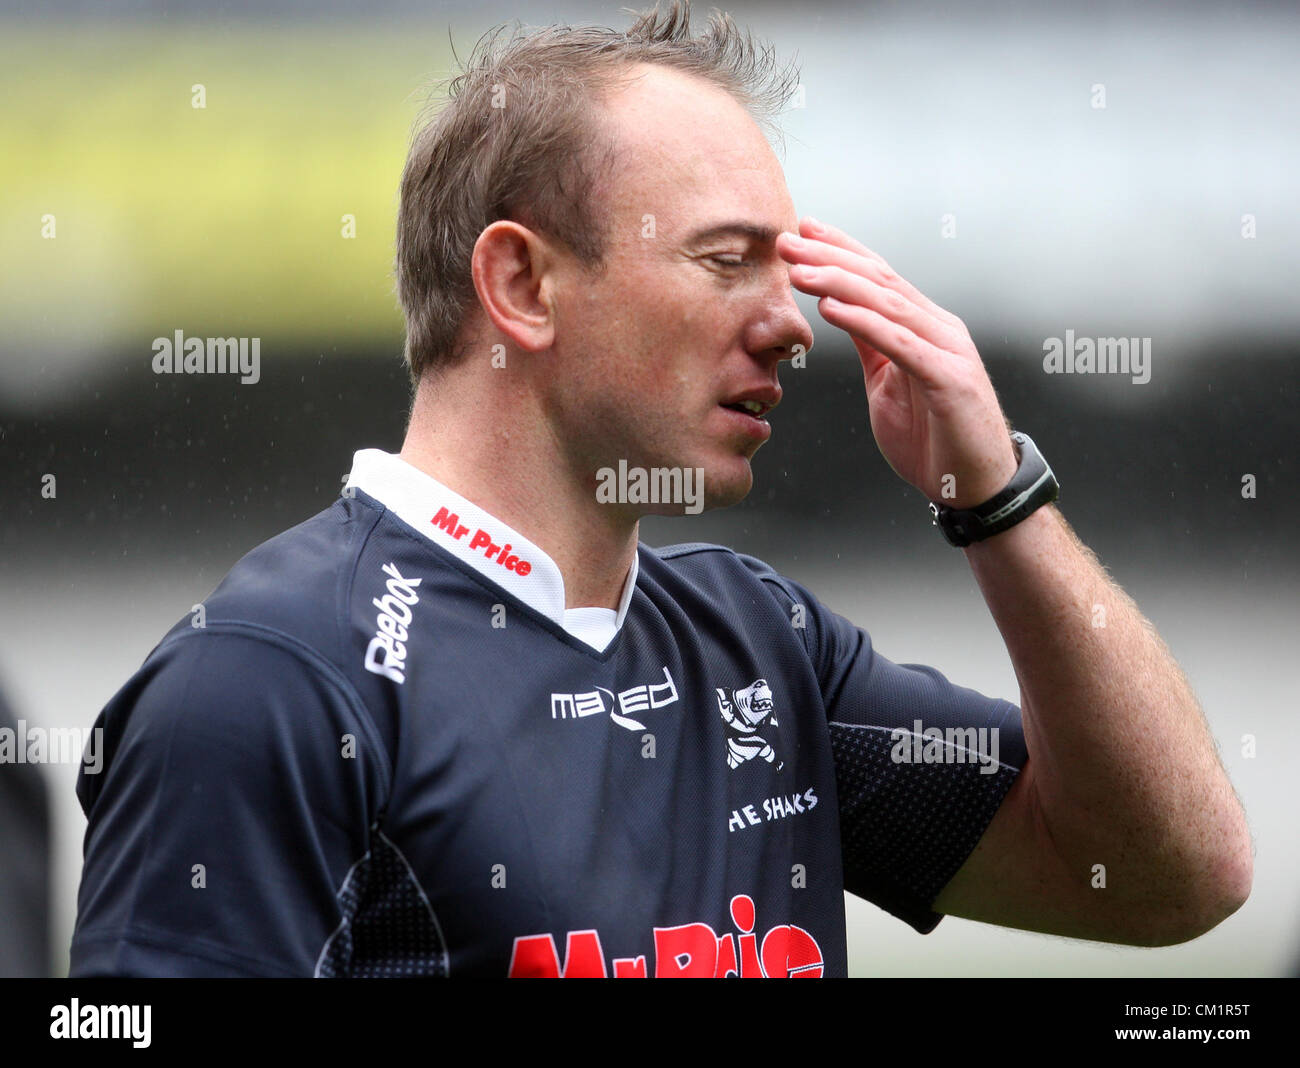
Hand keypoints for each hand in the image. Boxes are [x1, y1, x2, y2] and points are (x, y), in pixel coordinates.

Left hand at [778, 216, 1016, 509]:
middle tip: (786, 240)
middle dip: (829, 256)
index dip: (840, 249)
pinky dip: (863, 323)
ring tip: (797, 270)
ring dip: (837, 283)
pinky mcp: (950, 380)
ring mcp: (947, 350)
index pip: (878, 276)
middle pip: (878, 280)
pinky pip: (899, 344)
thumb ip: (871, 344)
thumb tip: (838, 309)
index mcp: (924, 326)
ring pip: (887, 304)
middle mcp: (938, 328)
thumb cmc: (934, 437)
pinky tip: (829, 309)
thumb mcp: (888, 382)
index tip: (800, 230)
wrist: (976, 486)